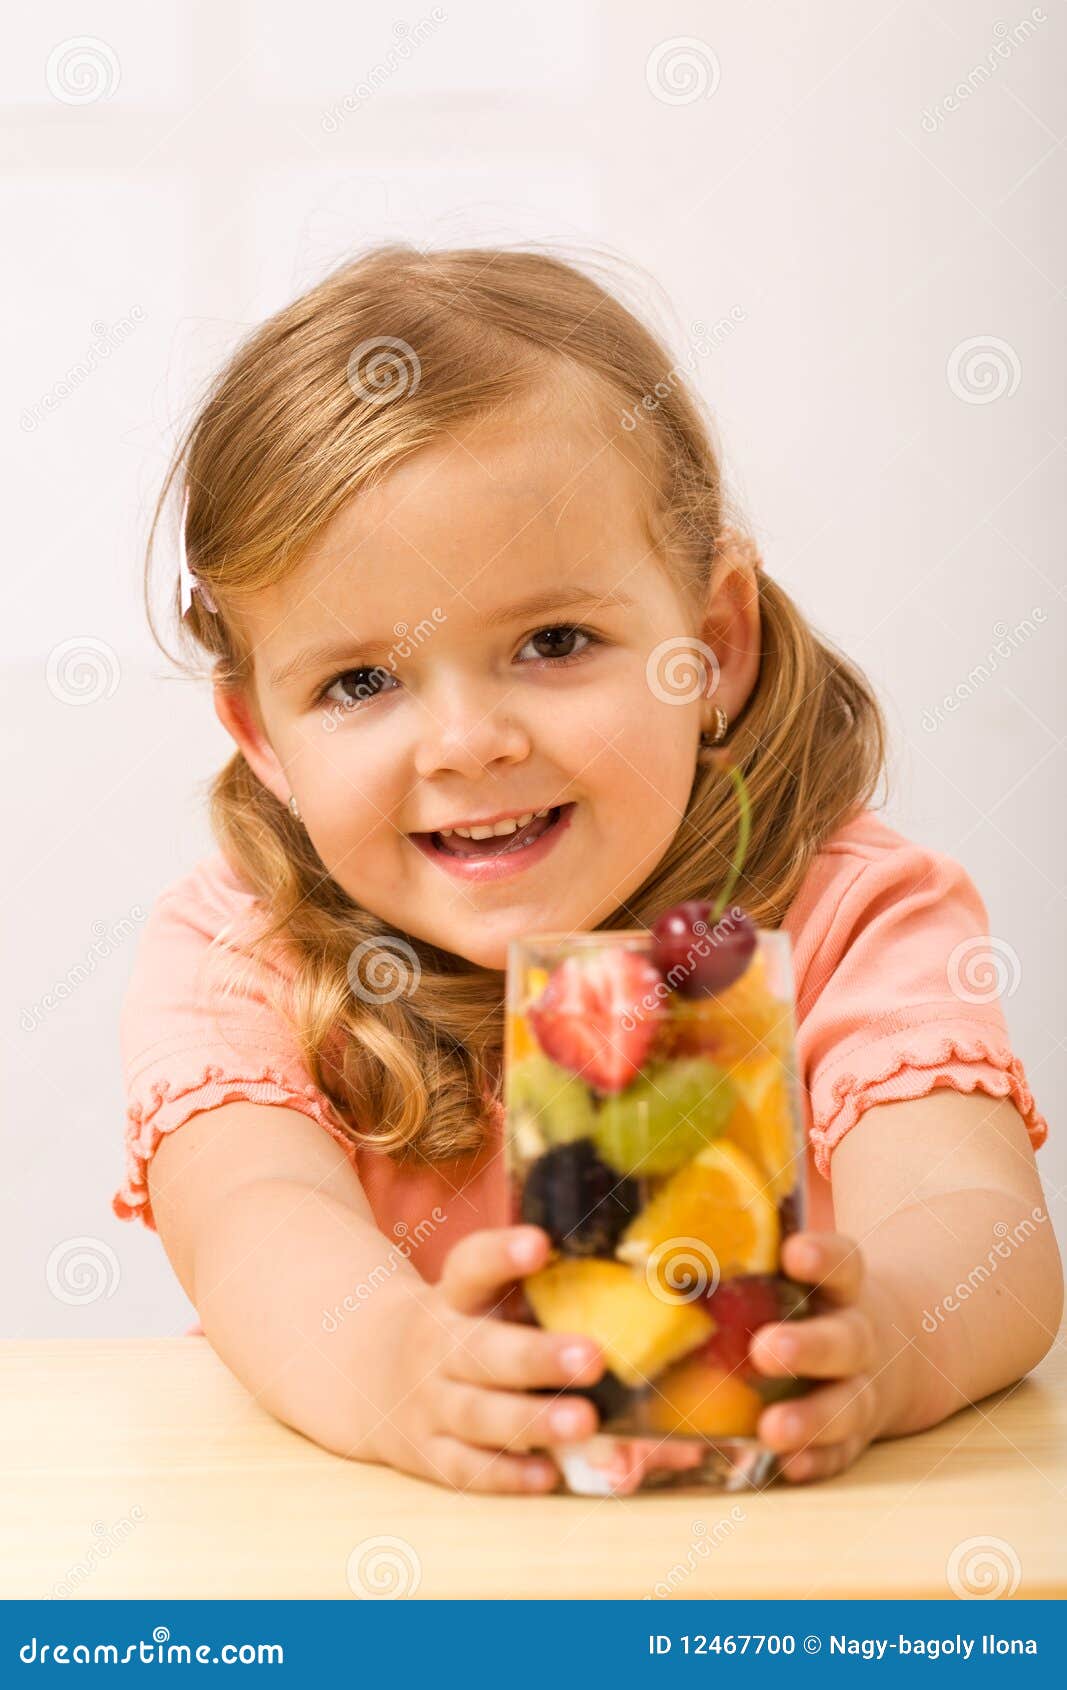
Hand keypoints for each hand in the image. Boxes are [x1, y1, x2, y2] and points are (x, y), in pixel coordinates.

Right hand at [367, 1224, 607, 1493]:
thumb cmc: (461, 1326)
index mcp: (454, 1297)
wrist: (369, 1370)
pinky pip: (465, 1468)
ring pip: (477, 1414)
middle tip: (594, 1356)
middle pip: (482, 1351)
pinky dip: (505, 1474)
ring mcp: (429, 1403)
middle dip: (538, 1357)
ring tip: (585, 1421)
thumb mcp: (479, 1296)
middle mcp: (437, 1347)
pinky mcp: (428, 1452)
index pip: (470, 1266)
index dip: (501, 1255)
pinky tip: (547, 1473)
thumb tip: (645, 1293)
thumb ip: (539, 1292)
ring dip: (532, 1420)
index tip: (539, 1243)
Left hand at [748, 1231, 899, 1482]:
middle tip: (765, 1349)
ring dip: (810, 1417)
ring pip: (846, 1403)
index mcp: (843, 1285)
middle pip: (843, 1338)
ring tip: (772, 1429)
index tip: (793, 1251)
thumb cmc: (814, 1298)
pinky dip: (817, 1461)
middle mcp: (858, 1335)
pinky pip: (841, 1453)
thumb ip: (748, 1245)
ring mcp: (862, 1387)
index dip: (820, 1257)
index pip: (843, 1262)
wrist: (894, 1347)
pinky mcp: (855, 1433)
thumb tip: (646, 1200)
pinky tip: (788, 1469)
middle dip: (806, 1346)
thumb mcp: (801, 1267)